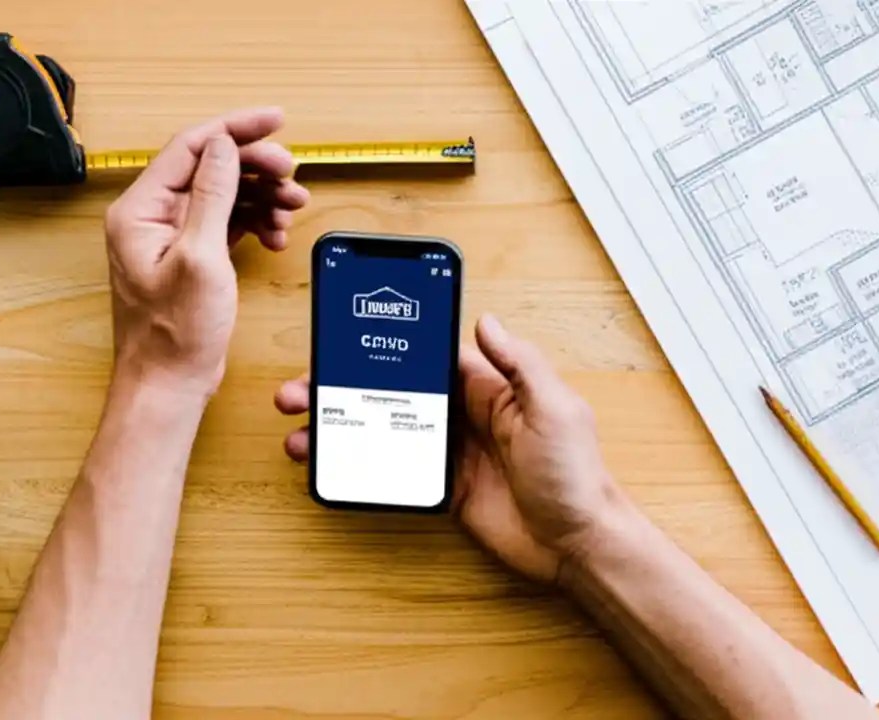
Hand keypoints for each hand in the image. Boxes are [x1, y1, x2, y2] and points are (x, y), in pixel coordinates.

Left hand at [105, 108, 309, 397]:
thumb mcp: (200, 258)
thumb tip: (223, 148)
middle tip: (292, 175)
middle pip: (211, 168)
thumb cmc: (174, 335)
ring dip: (262, 196)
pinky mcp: (191, 256)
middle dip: (257, 168)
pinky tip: (276, 235)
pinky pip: (227, 222)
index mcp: (139, 211)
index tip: (274, 122)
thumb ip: (212, 196)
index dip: (236, 129)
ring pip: (225, 194)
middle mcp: (151, 218)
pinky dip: (256, 222)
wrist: (169, 384)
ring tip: (291, 207)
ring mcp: (171, 237)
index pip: (191, 148)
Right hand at [275, 315, 643, 583]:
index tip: (346, 339)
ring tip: (302, 429)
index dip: (386, 346)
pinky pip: (393, 468)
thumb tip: (487, 321)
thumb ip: (520, 364)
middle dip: (345, 386)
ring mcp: (452, 451)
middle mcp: (466, 414)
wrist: (576, 544)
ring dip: (342, 425)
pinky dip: (359, 464)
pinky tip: (332, 462)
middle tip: (303, 389)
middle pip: (393, 390)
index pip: (429, 355)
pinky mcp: (444, 486)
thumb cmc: (576, 475)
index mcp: (491, 388)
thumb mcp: (555, 409)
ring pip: (384, 427)